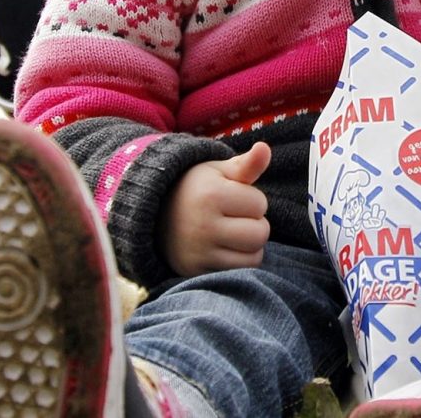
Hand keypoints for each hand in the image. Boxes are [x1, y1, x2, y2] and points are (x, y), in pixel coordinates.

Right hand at [160, 142, 271, 275]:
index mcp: (211, 195)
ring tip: (233, 232)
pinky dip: (239, 261)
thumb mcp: (219, 171)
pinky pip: (237, 272)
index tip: (235, 197)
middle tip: (237, 217)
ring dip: (250, 245)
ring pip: (253, 257)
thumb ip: (247, 164)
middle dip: (255, 223)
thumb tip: (265, 148)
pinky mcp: (196, 272)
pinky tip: (226, 248)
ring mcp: (199, 251)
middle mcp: (203, 225)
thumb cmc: (197, 188)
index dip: (253, 199)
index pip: (259, 204)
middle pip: (260, 233)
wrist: (156, 213)